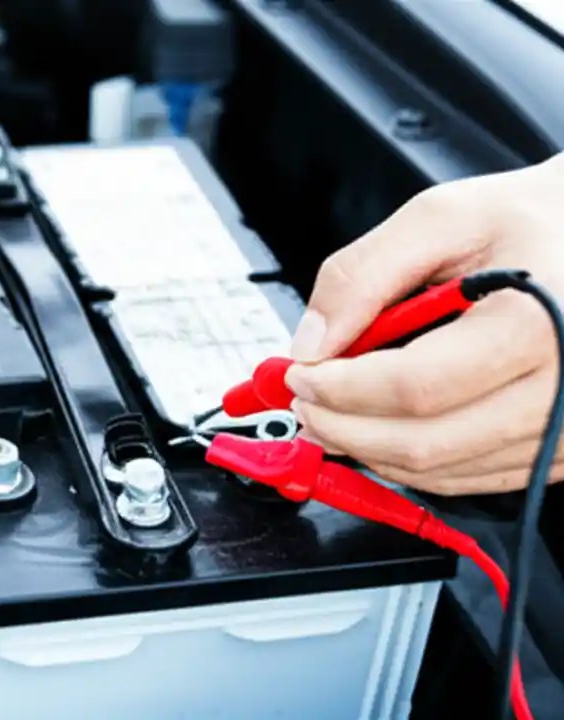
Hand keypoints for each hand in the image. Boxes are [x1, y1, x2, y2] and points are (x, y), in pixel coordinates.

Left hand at [283, 154, 563, 495]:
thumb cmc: (532, 221)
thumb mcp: (441, 217)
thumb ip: (364, 275)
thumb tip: (310, 342)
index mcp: (538, 323)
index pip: (414, 387)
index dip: (340, 389)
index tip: (298, 374)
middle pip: (424, 442)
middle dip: (342, 427)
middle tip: (303, 403)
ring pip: (442, 472)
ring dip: (370, 451)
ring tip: (333, 415)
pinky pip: (471, 480)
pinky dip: (412, 462)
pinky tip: (382, 429)